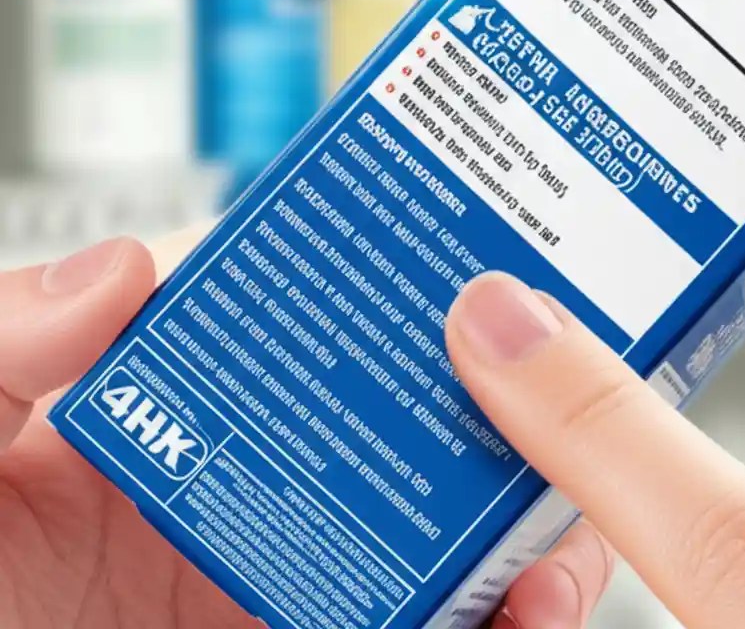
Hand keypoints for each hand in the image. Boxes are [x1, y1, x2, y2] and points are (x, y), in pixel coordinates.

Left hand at [0, 238, 598, 628]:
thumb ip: (5, 340)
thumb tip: (122, 268)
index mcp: (186, 406)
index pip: (329, 324)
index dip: (416, 300)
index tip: (493, 290)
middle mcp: (264, 482)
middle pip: (431, 429)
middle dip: (523, 422)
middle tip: (570, 423)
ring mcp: (302, 575)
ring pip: (460, 535)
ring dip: (535, 534)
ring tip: (550, 559)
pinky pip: (439, 623)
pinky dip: (504, 619)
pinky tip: (525, 618)